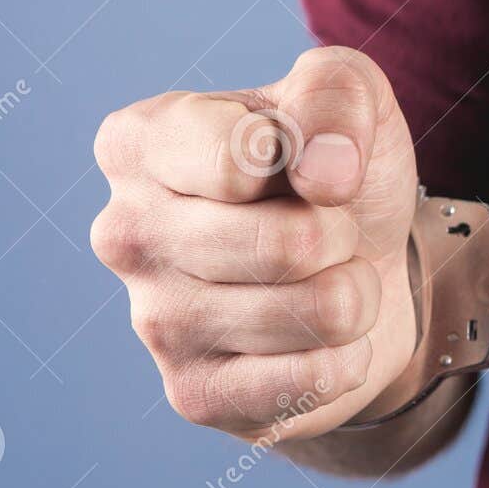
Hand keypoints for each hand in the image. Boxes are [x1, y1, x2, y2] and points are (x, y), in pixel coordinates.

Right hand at [91, 46, 420, 443]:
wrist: (362, 268)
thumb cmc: (336, 171)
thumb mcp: (349, 96)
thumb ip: (335, 93)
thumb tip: (323, 174)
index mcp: (140, 143)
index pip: (244, 159)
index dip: (320, 159)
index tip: (315, 164)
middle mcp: (126, 232)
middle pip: (291, 245)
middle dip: (345, 237)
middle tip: (331, 232)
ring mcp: (153, 321)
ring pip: (317, 313)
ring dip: (356, 296)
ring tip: (328, 280)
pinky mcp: (193, 394)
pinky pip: (311, 380)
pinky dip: (348, 358)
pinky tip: (322, 341)